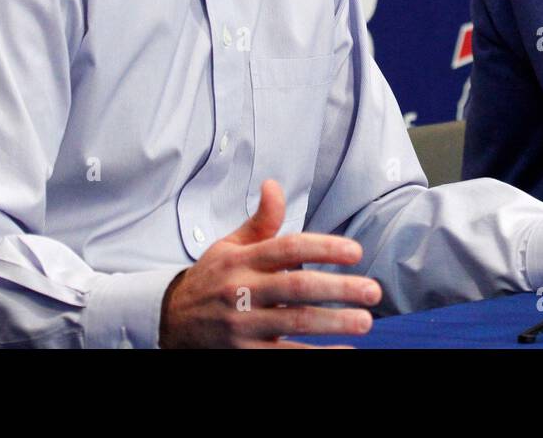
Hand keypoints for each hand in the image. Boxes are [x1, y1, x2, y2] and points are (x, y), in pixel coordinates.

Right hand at [158, 180, 382, 347]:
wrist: (169, 321)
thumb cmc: (210, 279)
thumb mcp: (229, 245)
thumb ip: (260, 221)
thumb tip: (274, 185)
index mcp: (243, 260)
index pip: (288, 247)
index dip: (323, 247)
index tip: (356, 251)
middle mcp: (242, 290)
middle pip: (297, 286)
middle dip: (338, 288)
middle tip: (372, 291)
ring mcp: (242, 325)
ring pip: (294, 322)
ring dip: (333, 323)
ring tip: (364, 322)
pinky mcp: (242, 354)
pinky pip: (284, 356)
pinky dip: (316, 356)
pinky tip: (343, 352)